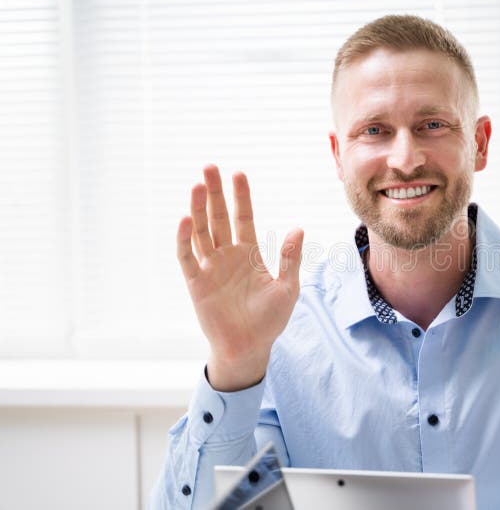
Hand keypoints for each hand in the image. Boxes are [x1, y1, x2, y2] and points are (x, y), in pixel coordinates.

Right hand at [176, 165, 303, 390]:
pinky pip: (188, 257)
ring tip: (198, 185)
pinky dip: (185, 239)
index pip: (243, 217)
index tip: (238, 174)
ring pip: (201, 232)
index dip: (240, 197)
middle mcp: (226, 256)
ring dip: (198, 209)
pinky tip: (186, 219)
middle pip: (218, 218)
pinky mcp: (196, 283)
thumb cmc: (270, 320)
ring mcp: (209, 268)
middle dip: (214, 193)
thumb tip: (298, 228)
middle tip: (209, 167)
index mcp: (248, 254)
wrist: (250, 348)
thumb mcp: (287, 287)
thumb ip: (290, 258)